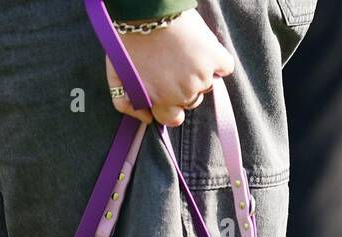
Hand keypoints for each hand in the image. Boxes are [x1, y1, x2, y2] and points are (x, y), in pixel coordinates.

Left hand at [106, 10, 234, 127]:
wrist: (149, 12)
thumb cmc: (129, 43)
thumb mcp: (117, 79)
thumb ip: (127, 105)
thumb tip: (147, 119)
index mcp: (162, 101)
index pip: (172, 118)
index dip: (168, 106)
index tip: (166, 92)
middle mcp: (184, 94)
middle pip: (190, 102)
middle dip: (183, 89)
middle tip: (174, 68)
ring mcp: (202, 77)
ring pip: (206, 86)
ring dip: (198, 74)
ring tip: (185, 55)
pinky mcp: (216, 58)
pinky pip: (225, 68)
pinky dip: (218, 63)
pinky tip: (204, 52)